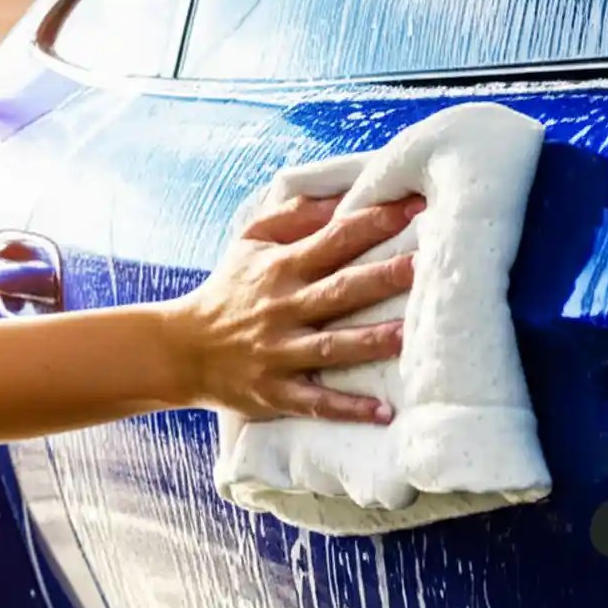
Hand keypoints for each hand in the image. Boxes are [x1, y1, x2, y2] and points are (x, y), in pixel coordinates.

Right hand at [168, 194, 423, 423]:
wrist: (181, 350)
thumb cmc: (229, 289)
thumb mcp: (251, 242)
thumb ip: (295, 215)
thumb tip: (342, 194)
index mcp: (281, 268)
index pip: (334, 238)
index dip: (374, 221)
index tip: (416, 206)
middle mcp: (282, 308)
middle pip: (340, 290)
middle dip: (383, 277)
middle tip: (426, 265)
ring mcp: (279, 353)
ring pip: (332, 346)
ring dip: (372, 341)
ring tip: (413, 335)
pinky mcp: (276, 392)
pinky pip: (316, 402)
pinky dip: (347, 408)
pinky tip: (383, 413)